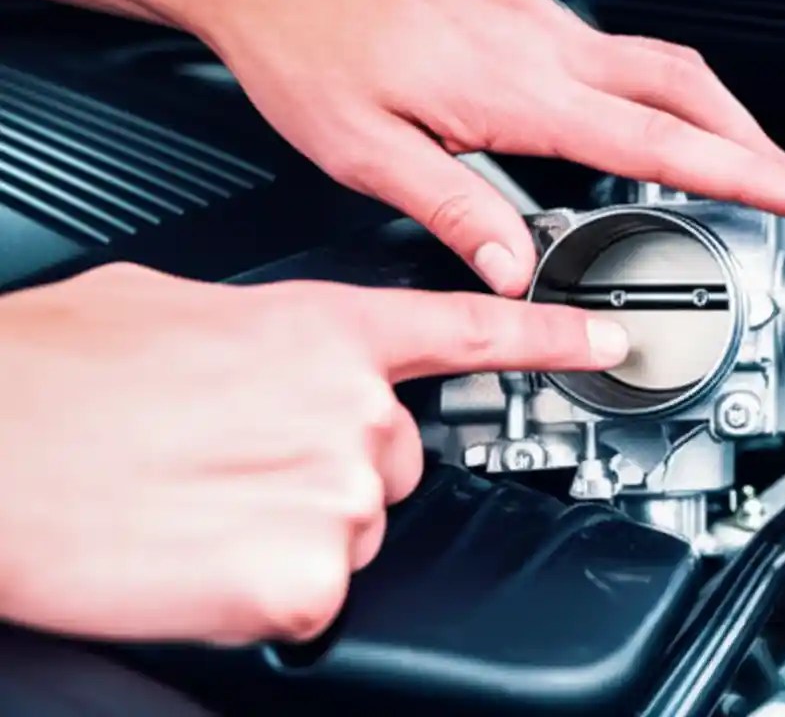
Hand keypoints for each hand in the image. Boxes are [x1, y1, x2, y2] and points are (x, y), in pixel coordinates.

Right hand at [0, 263, 627, 644]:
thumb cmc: (51, 378)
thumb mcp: (173, 309)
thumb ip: (265, 334)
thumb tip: (279, 360)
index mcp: (323, 330)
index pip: (472, 331)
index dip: (552, 334)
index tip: (608, 340)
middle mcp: (351, 407)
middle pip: (397, 464)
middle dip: (331, 471)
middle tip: (236, 465)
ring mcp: (337, 495)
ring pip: (355, 533)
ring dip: (292, 531)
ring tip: (202, 506)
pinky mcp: (305, 580)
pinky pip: (316, 596)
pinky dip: (264, 590)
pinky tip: (201, 554)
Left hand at [153, 0, 784, 294]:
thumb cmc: (309, 51)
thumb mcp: (369, 151)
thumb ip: (454, 210)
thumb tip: (515, 268)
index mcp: (520, 91)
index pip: (662, 142)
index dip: (746, 173)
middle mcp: (545, 48)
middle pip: (688, 89)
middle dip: (756, 141)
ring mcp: (539, 24)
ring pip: (663, 65)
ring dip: (719, 114)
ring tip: (746, 163)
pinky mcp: (522, 16)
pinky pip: (620, 54)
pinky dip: (665, 93)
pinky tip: (656, 125)